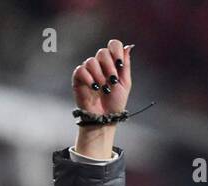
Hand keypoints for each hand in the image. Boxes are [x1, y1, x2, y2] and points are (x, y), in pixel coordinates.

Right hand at [71, 38, 132, 159]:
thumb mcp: (125, 83)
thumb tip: (129, 46)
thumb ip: (126, 65)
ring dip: (100, 75)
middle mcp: (100, 64)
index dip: (116, 51)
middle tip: (112, 81)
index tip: (120, 64)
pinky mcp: (78, 78)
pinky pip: (81, 70)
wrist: (105, 117)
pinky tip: (94, 88)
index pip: (113, 45)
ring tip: (103, 88)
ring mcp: (88, 70)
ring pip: (91, 61)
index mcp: (112, 63)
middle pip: (103, 52)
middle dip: (109, 67)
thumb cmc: (115, 102)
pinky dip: (89, 79)